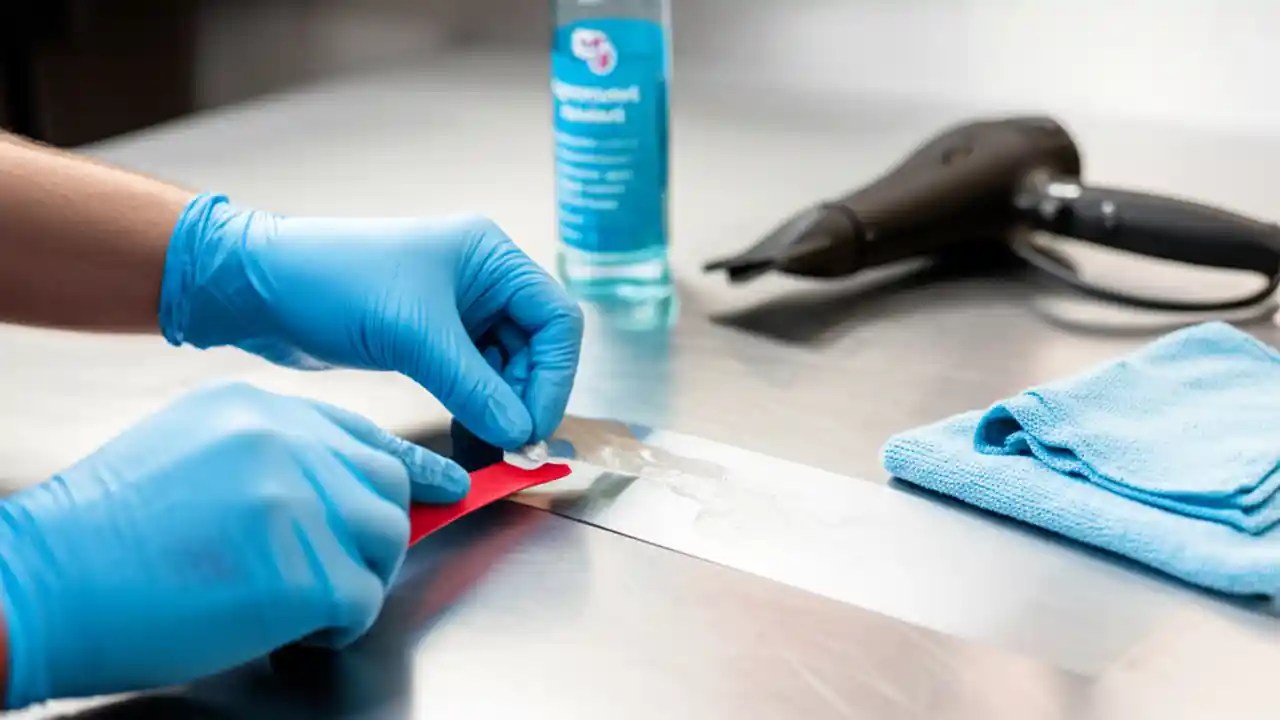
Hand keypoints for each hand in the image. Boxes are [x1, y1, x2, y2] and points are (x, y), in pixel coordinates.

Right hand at [0, 383, 467, 706]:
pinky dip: (339, 625)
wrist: (49, 583)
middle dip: (375, 532)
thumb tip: (341, 485)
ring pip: (387, 539)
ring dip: (356, 579)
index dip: (409, 467)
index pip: (364, 433)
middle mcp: (291, 443)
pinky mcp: (309, 570)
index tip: (446, 485)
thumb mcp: (191, 450)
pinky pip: (365, 600)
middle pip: (387, 484)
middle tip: (335, 568)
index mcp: (261, 410)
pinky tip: (291, 625)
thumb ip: (272, 456)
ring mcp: (303, 503)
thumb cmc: (108, 530)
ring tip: (299, 598)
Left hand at [159, 195, 584, 449]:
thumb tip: (519, 433)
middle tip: (513, 449)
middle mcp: (482, 281)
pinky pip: (472, 382)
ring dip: (501, 411)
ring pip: (505, 371)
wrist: (258, 288)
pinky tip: (469, 443)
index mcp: (490, 257)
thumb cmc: (333, 283)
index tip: (532, 426)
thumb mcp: (412, 335)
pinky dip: (475, 412)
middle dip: (527, 399)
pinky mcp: (429, 340)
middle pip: (536, 349)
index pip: (555, 319)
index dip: (554, 376)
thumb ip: (473, 387)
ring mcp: (457, 312)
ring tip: (491, 454)